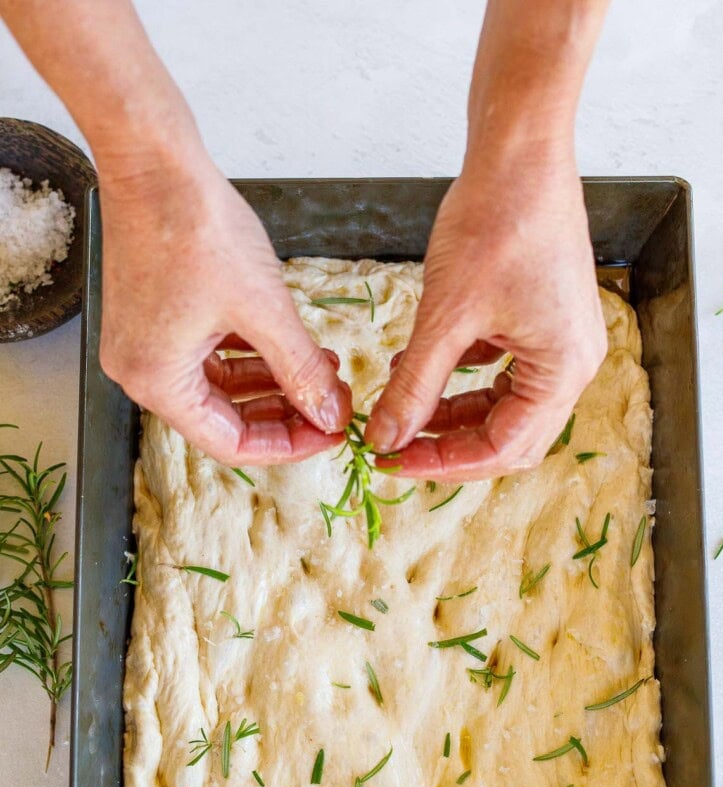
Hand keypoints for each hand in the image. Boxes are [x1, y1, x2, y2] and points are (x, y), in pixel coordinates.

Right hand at [98, 149, 352, 464]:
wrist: (154, 159)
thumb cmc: (195, 225)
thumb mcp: (264, 309)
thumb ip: (300, 370)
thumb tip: (329, 415)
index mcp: (157, 382)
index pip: (232, 443)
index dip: (289, 444)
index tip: (331, 433)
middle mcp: (142, 373)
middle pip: (225, 419)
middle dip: (285, 412)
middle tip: (333, 401)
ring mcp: (145, 345)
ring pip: (221, 387)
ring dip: (273, 383)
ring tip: (323, 370)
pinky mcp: (155, 318)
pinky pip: (209, 356)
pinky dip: (251, 356)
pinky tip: (292, 348)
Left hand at [365, 146, 606, 480]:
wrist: (519, 151)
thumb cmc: (496, 221)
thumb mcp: (445, 315)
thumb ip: (415, 386)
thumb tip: (385, 437)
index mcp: (564, 370)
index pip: (504, 448)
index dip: (445, 463)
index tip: (393, 460)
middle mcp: (573, 364)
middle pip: (509, 436)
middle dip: (450, 445)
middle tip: (396, 447)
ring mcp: (561, 343)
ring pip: (503, 407)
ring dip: (453, 414)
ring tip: (402, 413)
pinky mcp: (542, 322)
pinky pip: (502, 372)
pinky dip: (462, 381)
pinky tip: (421, 372)